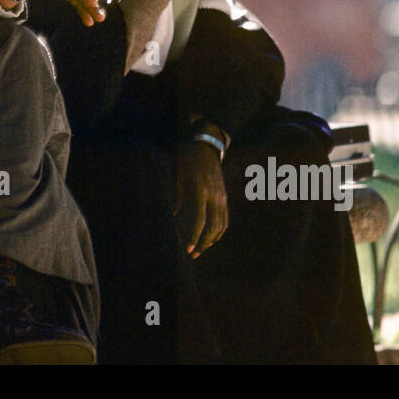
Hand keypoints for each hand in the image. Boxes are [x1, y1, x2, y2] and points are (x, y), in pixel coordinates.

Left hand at [174, 137, 227, 258]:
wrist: (206, 143)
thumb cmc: (187, 157)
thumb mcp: (177, 173)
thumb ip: (177, 195)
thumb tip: (173, 215)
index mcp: (201, 190)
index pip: (199, 220)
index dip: (194, 237)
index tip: (188, 249)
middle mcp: (214, 195)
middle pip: (213, 227)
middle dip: (204, 244)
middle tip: (193, 255)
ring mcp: (221, 195)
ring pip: (222, 225)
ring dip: (212, 240)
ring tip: (201, 250)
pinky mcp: (224, 195)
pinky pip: (225, 217)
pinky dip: (219, 230)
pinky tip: (211, 238)